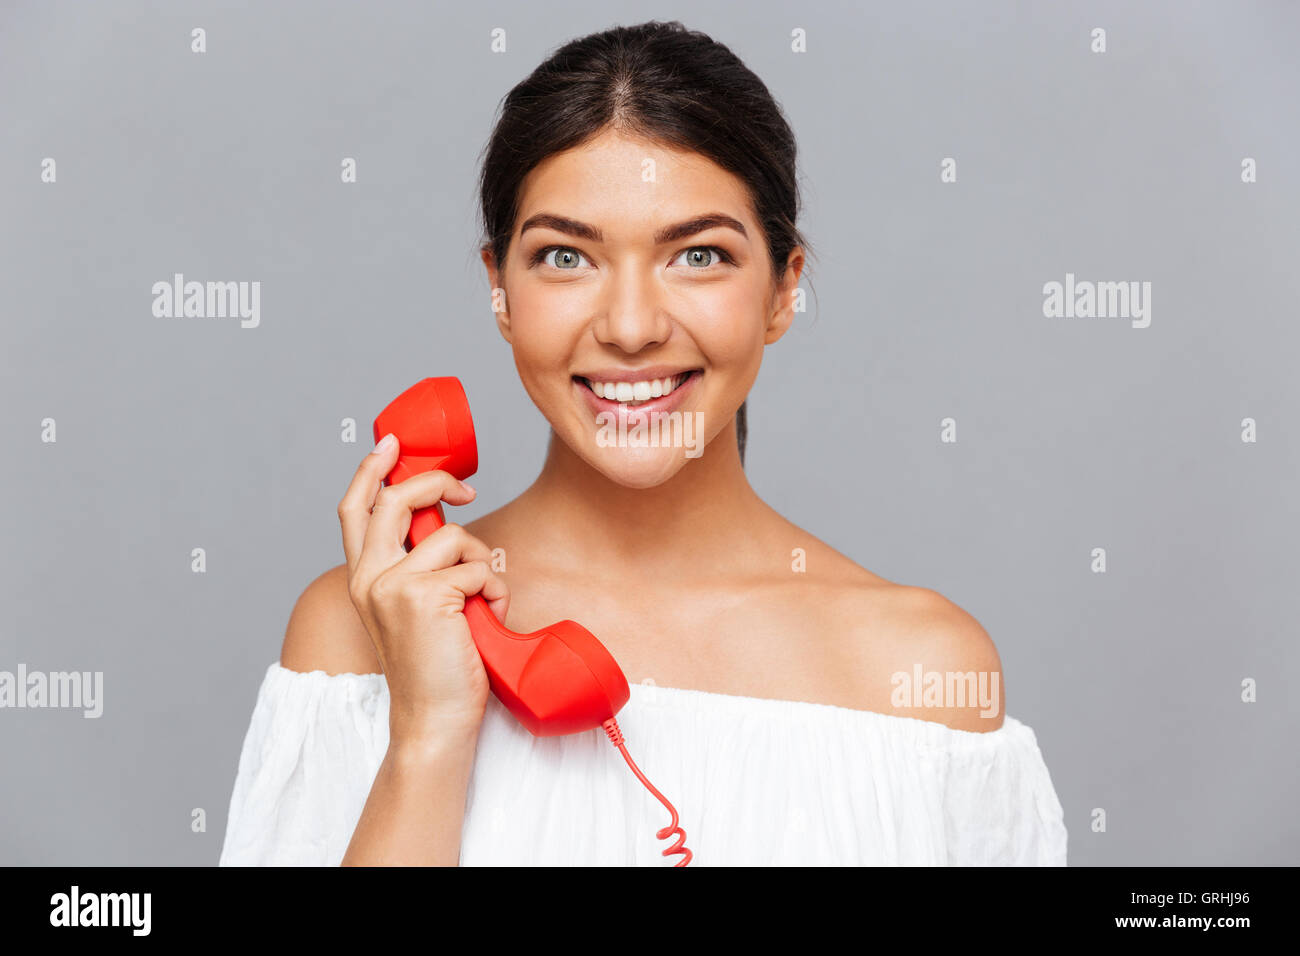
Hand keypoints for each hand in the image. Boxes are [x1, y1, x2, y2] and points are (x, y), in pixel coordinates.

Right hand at [337, 433, 508, 742]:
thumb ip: (418, 567)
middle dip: (439, 484)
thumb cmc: (437, 665)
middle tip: (467, 492)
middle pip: (399, 500)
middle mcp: (369, 577)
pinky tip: (488, 619)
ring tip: (481, 603)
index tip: (391, 444)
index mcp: (363, 578)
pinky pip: (476, 569)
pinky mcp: (424, 596)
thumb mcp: (416, 609)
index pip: (355, 510)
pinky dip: (494, 592)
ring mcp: (393, 585)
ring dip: (481, 564)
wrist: (435, 718)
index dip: (371, 471)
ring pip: (453, 537)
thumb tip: (447, 521)